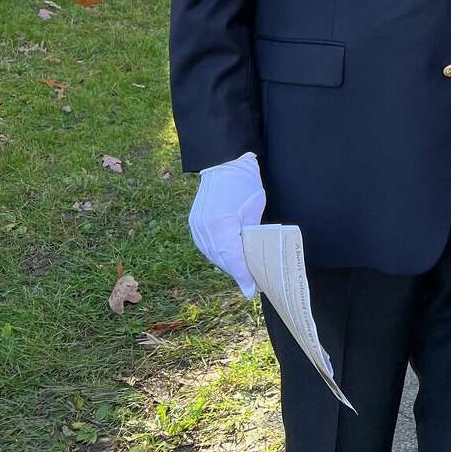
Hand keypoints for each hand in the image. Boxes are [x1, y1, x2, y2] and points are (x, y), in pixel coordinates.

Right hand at [188, 151, 265, 297]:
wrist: (222, 161)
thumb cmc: (243, 181)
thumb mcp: (255, 207)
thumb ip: (252, 233)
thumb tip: (256, 256)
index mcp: (220, 226)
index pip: (233, 259)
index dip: (243, 276)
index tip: (252, 290)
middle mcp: (204, 230)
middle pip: (222, 259)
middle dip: (237, 272)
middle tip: (252, 284)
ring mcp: (196, 227)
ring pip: (213, 254)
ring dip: (227, 263)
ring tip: (243, 272)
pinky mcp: (195, 223)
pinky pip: (207, 245)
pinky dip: (219, 252)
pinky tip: (229, 256)